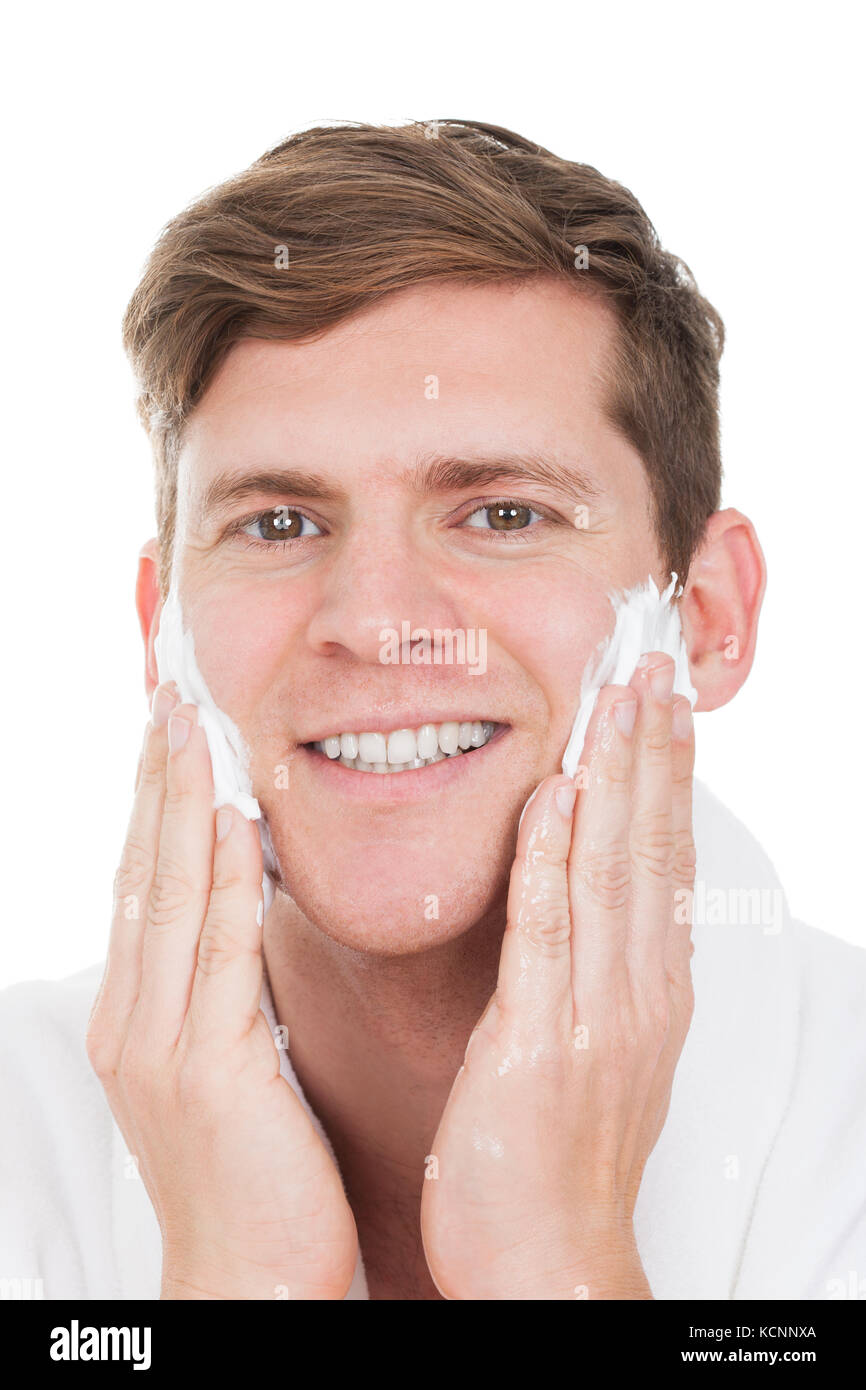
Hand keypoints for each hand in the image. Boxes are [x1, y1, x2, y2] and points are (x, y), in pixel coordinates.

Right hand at [87, 683, 357, 1299]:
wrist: (253, 1280)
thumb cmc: (259, 1172)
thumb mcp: (233, 1061)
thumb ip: (229, 986)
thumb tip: (251, 910)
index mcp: (141, 1016)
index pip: (147, 884)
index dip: (156, 802)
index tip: (172, 731)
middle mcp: (136, 1020)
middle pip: (145, 872)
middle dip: (157, 780)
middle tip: (170, 697)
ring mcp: (161, 1044)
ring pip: (170, 896)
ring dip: (181, 804)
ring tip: (190, 725)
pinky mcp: (207, 1068)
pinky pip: (217, 953)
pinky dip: (223, 879)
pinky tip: (234, 821)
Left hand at [421, 651, 695, 1299]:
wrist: (546, 1263)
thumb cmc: (552, 1157)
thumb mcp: (591, 1049)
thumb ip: (592, 967)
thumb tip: (584, 898)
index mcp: (647, 989)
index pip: (663, 858)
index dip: (665, 773)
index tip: (662, 700)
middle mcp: (637, 992)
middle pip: (650, 847)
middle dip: (652, 748)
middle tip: (654, 661)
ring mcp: (596, 1017)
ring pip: (614, 871)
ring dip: (618, 776)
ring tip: (622, 694)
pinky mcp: (538, 1045)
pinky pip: (550, 934)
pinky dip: (557, 859)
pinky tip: (561, 796)